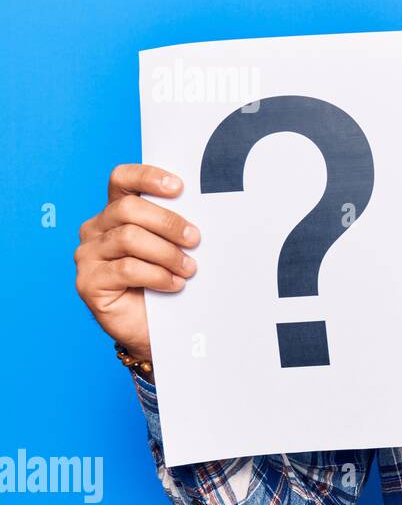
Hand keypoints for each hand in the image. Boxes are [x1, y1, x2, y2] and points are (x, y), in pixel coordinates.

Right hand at [74, 164, 200, 366]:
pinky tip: (174, 284)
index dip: (148, 177)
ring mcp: (88, 255)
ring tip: (189, 268)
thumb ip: (177, 226)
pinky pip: (126, 269)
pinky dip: (157, 275)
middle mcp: (96, 229)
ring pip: (129, 238)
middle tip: (195, 239)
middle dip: (168, 222)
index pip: (122, 179)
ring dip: (167, 253)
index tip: (179, 187)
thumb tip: (210, 207)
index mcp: (116, 212)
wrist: (155, 327)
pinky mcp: (88, 282)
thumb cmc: (167, 281)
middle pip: (129, 209)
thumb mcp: (174, 247)